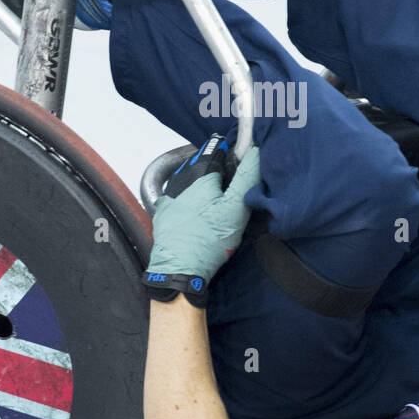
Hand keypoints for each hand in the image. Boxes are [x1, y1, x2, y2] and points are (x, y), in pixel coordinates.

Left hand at [146, 137, 261, 302]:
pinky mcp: (162, 214)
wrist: (179, 269)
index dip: (230, 156)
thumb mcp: (236, 207)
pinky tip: (197, 212)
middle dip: (215, 170)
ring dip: (200, 183)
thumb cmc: (210, 239)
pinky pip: (177, 197)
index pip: (216, 152)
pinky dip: (187, 199)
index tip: (240, 166)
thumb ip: (247, 176)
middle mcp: (180, 181)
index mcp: (200, 175)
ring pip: (187, 180)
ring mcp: (168, 198)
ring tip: (215, 200)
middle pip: (200, 165)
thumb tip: (255, 149)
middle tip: (230, 185)